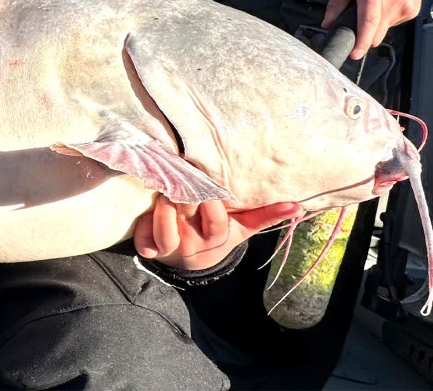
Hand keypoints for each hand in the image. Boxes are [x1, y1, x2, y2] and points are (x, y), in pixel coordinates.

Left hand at [134, 196, 303, 270]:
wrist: (193, 259)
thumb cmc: (218, 233)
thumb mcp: (242, 226)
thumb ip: (266, 215)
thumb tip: (297, 206)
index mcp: (217, 236)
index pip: (215, 220)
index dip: (210, 203)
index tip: (206, 186)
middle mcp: (194, 243)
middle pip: (188, 221)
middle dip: (183, 199)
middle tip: (180, 180)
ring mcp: (171, 248)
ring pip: (164, 234)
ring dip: (162, 213)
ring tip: (163, 195)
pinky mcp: (151, 249)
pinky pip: (144, 243)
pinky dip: (142, 229)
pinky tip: (145, 215)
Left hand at [322, 0, 432, 59]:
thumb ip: (336, 1)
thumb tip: (327, 23)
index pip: (368, 22)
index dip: (361, 41)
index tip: (354, 54)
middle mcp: (392, 2)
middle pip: (376, 34)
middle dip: (364, 35)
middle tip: (358, 21)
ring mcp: (405, 8)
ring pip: (384, 30)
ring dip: (375, 25)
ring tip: (375, 4)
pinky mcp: (413, 11)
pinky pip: (394, 24)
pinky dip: (386, 19)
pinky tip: (386, 3)